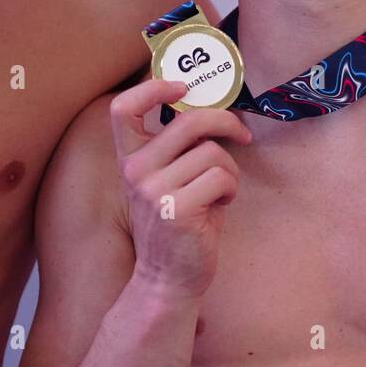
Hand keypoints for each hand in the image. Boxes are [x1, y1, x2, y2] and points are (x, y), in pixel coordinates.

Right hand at [109, 80, 249, 300]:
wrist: (167, 279)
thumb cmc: (178, 225)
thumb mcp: (167, 180)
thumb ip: (179, 148)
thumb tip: (212, 110)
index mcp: (131, 159)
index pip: (124, 107)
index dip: (154, 87)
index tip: (183, 87)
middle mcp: (136, 170)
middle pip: (189, 120)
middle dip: (225, 122)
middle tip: (241, 133)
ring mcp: (154, 190)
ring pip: (213, 152)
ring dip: (229, 170)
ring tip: (220, 191)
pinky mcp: (177, 209)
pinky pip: (221, 177)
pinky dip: (230, 189)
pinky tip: (220, 206)